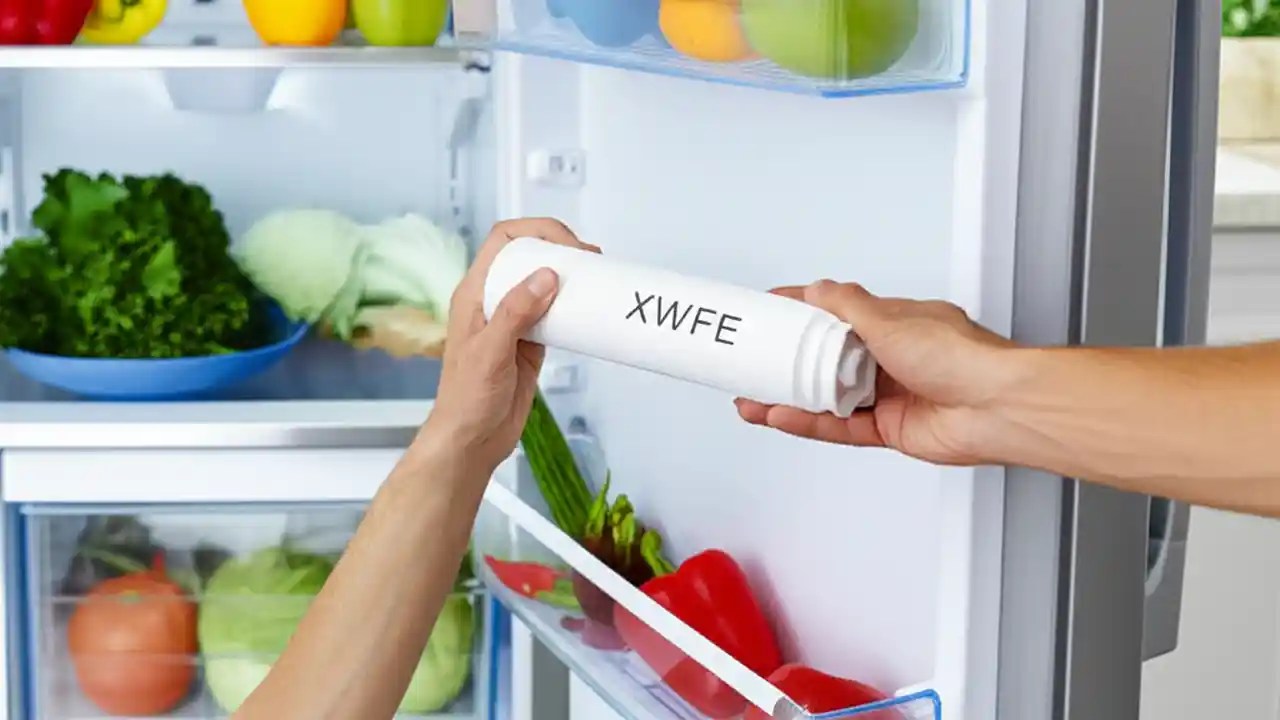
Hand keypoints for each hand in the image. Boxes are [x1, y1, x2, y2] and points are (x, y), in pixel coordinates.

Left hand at [423, 218, 599, 472]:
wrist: (472, 440)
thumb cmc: (467, 400)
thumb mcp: (490, 352)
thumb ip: (516, 312)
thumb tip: (546, 276)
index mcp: (475, 293)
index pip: (504, 241)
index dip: (537, 232)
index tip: (568, 245)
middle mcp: (494, 300)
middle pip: (528, 255)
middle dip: (560, 249)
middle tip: (591, 260)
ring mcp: (513, 320)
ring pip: (543, 281)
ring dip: (569, 276)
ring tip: (596, 278)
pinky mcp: (530, 340)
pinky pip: (554, 312)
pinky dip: (573, 305)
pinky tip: (589, 309)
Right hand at [735, 281, 1018, 464]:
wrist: (997, 408)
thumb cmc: (963, 358)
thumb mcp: (892, 319)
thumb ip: (849, 306)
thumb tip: (819, 289)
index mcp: (896, 324)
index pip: (839, 313)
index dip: (803, 311)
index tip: (770, 310)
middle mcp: (892, 358)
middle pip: (827, 360)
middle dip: (788, 362)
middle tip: (752, 361)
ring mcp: (890, 396)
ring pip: (828, 397)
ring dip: (790, 398)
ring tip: (753, 399)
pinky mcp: (889, 430)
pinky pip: (839, 427)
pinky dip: (809, 422)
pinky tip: (781, 417)